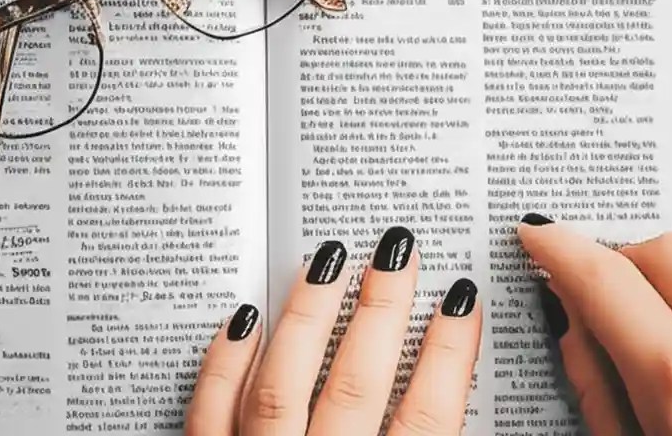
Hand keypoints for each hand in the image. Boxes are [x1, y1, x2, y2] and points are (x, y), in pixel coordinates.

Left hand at [182, 226, 483, 435]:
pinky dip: (224, 365)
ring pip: (281, 386)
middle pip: (355, 386)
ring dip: (307, 317)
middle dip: (380, 311)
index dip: (450, 355)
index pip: (428, 419)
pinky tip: (243, 320)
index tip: (462, 301)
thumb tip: (451, 391)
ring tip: (328, 260)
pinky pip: (209, 414)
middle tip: (397, 252)